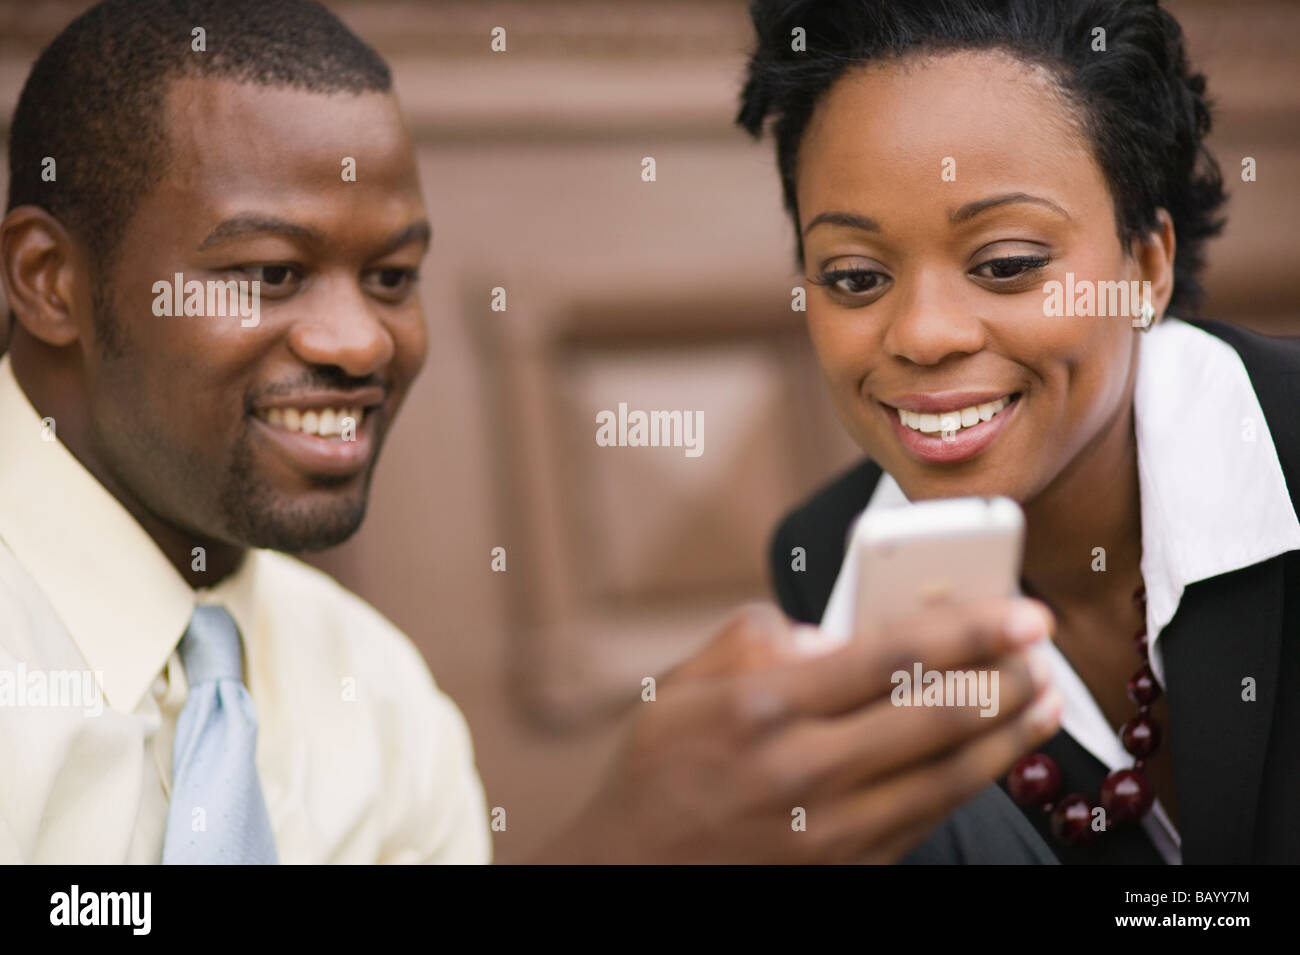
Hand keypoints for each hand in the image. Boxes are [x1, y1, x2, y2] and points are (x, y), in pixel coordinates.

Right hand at [537, 598, 1059, 862]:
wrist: (633, 873)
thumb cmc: (660, 771)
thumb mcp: (682, 684)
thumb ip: (757, 639)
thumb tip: (834, 633)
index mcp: (763, 706)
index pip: (890, 655)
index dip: (967, 628)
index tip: (1017, 608)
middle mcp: (806, 769)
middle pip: (937, 716)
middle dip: (1005, 673)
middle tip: (1042, 642)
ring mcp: (833, 828)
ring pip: (950, 773)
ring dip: (1010, 730)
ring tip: (1043, 693)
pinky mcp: (850, 865)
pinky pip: (930, 815)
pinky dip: (976, 778)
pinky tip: (999, 750)